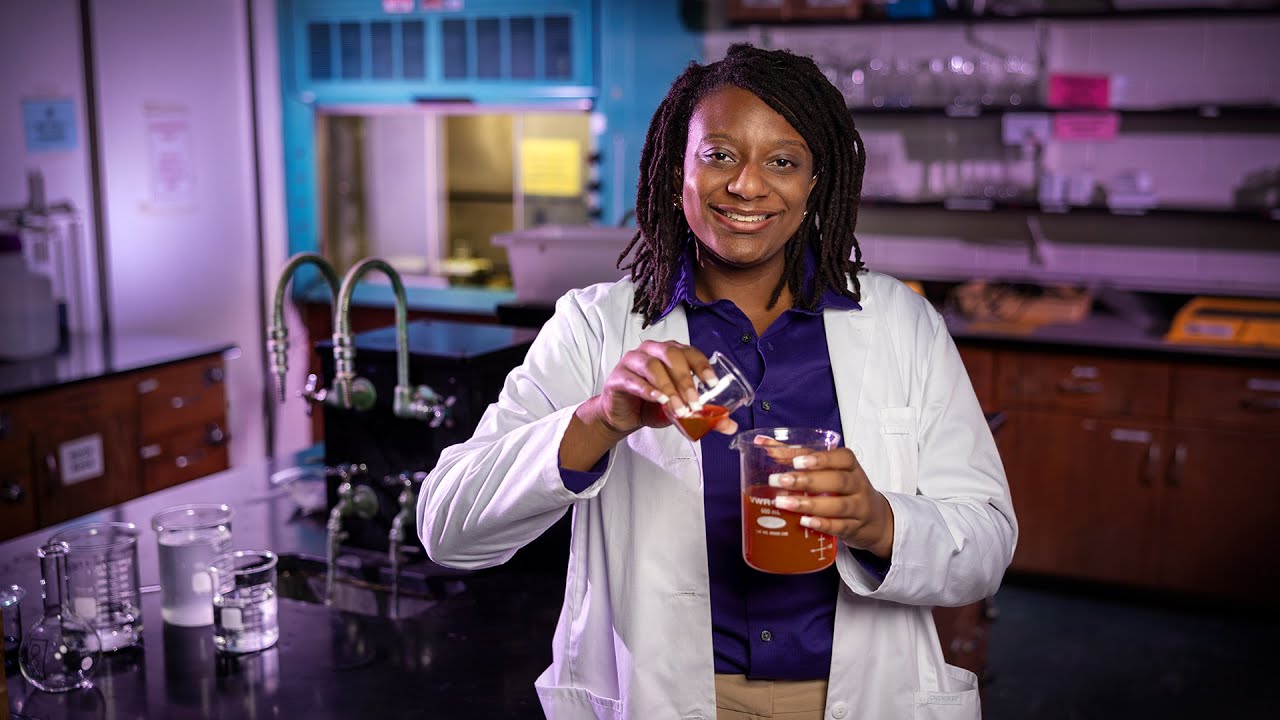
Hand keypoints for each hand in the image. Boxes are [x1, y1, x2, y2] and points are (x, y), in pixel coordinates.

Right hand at [578, 341, 737, 437]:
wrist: (624, 417)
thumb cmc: (653, 407)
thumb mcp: (681, 410)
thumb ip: (704, 415)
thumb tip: (731, 426)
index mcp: (670, 353)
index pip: (690, 352)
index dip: (702, 365)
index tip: (712, 383)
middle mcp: (651, 350)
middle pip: (671, 355)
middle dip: (685, 379)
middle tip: (694, 402)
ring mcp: (632, 361)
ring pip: (652, 365)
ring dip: (668, 387)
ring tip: (677, 407)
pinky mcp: (618, 376)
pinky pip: (633, 379)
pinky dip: (647, 390)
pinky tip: (657, 400)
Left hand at [766, 445, 894, 559]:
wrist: (873, 519)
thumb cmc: (843, 489)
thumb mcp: (829, 471)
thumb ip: (798, 456)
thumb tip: (763, 443)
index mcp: (851, 467)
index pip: (842, 458)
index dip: (821, 458)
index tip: (796, 460)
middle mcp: (857, 485)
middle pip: (838, 481)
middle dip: (807, 480)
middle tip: (780, 480)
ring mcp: (858, 508)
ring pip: (838, 505)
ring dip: (809, 504)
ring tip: (783, 502)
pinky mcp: (854, 528)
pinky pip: (840, 527)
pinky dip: (822, 524)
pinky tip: (804, 522)